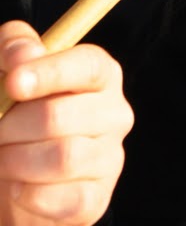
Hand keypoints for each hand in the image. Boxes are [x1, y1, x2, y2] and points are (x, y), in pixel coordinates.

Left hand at [0, 24, 131, 224]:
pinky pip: (65, 199)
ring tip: (2, 158)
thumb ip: (14, 46)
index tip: (13, 82)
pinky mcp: (97, 198)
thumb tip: (25, 55)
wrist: (14, 174)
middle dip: (11, 127)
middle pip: (60, 116)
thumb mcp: (10, 69)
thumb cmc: (17, 110)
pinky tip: (17, 185)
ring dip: (15, 161)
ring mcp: (110, 157)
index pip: (86, 65)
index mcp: (100, 73)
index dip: (49, 72)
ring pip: (62, 158)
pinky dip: (29, 194)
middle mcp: (114, 112)